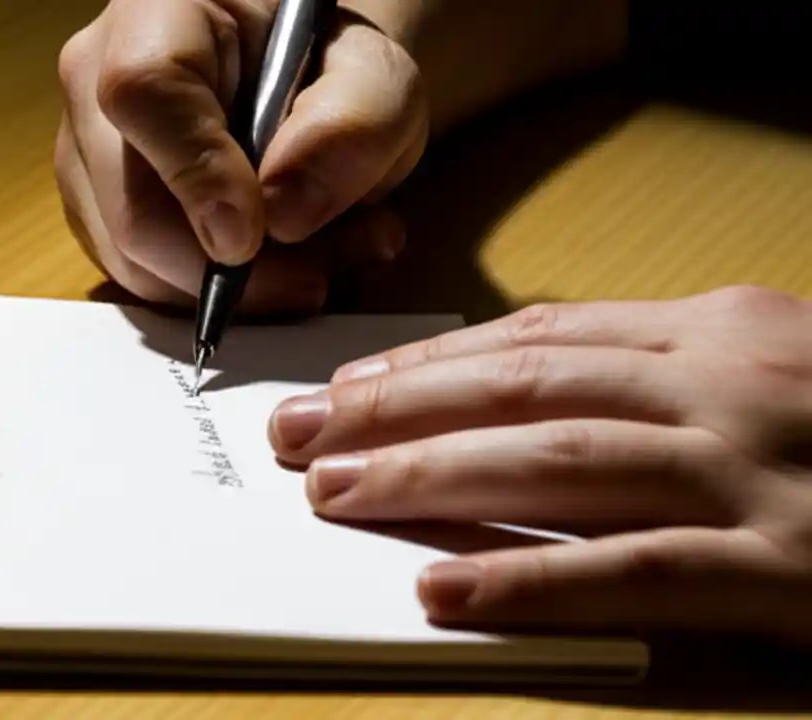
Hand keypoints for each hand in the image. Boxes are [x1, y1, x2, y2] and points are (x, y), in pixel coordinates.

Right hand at [54, 0, 426, 314]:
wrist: (299, 77)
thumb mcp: (377, 80)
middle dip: (231, 270)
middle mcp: (95, 73)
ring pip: (133, 259)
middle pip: (129, 205)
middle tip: (319, 276)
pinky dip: (214, 293)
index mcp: (161, 7)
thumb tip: (282, 215)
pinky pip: (142, 279)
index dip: (197, 175)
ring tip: (318, 261)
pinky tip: (276, 266)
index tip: (255, 235)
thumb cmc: (330, 64)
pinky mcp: (94, 207)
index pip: (145, 91)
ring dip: (235, 290)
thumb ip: (351, 129)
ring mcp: (83, 147)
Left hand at [268, 285, 811, 644]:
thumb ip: (649, 377)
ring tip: (333, 494)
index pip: (535, 335)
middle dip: (396, 408)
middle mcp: (728, 382)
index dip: (425, 362)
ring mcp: (759, 471)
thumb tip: (512, 399)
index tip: (343, 386)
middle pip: (524, 383)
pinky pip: (634, 571)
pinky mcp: (788, 568)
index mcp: (718, 329)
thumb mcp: (763, 374)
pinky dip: (530, 579)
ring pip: (558, 459)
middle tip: (298, 434)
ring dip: (431, 475)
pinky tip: (442, 588)